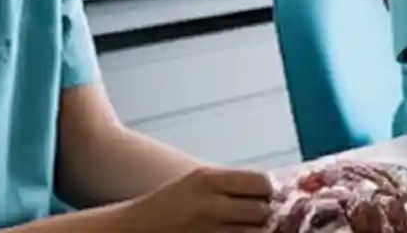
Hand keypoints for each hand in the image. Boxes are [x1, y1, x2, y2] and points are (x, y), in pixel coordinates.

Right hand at [124, 165, 273, 231]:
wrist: (135, 228)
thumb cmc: (170, 203)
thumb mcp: (198, 181)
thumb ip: (231, 183)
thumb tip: (271, 189)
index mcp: (208, 179)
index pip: (260, 182)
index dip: (266, 190)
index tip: (263, 195)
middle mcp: (209, 205)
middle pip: (261, 210)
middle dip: (262, 213)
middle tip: (254, 215)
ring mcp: (207, 232)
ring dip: (253, 231)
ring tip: (240, 226)